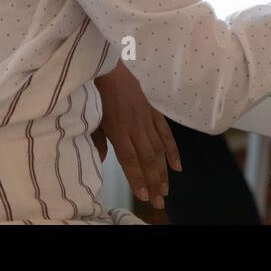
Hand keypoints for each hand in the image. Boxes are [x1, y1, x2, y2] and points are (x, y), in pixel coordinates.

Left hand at [92, 62, 181, 209]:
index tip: (143, 196)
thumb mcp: (93, 119)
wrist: (109, 68)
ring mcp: (146, 119)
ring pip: (158, 150)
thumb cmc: (97, 95)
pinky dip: (172, 150)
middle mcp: (135, 127)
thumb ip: (98, 141)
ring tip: (166, 190)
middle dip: (154, 182)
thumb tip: (103, 161)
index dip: (137, 178)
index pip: (130, 160)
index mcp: (118, 130)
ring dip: (163, 172)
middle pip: (147, 159)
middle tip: (159, 202)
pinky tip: (177, 166)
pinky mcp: (153, 112)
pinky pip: (165, 133)